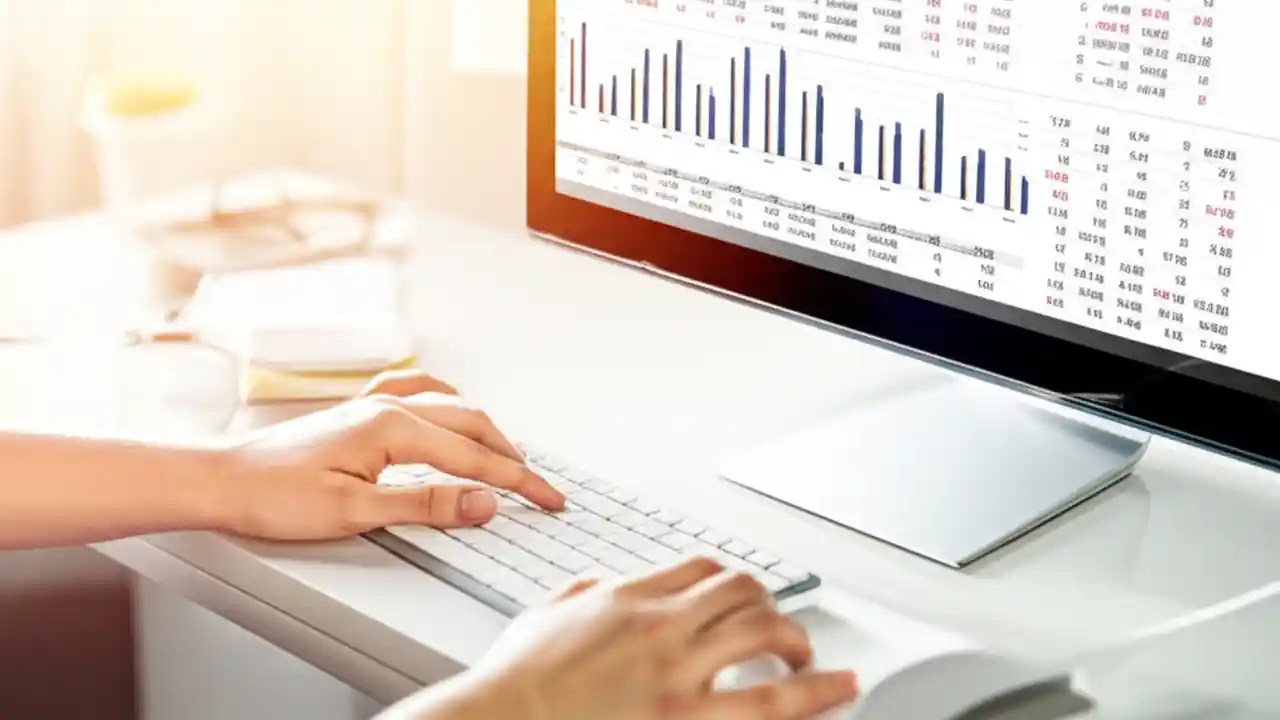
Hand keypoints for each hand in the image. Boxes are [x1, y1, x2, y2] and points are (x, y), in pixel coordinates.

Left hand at [213, 370, 564, 540]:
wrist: (220, 479)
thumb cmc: (274, 495)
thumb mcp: (356, 511)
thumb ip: (426, 503)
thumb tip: (483, 502)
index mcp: (393, 428)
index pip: (474, 459)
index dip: (518, 482)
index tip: (549, 499)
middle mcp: (388, 406)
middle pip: (472, 425)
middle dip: (512, 457)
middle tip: (541, 488)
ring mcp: (372, 403)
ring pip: (450, 406)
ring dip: (485, 430)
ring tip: (508, 455)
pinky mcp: (357, 411)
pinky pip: (416, 392)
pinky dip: (446, 402)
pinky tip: (450, 407)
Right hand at [389, 559, 858, 719]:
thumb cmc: (514, 683)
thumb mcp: (543, 618)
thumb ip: (578, 598)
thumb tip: (595, 589)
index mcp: (626, 598)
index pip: (701, 569)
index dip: (732, 582)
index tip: (743, 598)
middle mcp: (659, 625)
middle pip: (743, 592)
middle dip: (771, 608)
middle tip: (781, 632)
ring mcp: (677, 672)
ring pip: (766, 632)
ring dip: (799, 642)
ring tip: (813, 661)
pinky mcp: (687, 718)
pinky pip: (769, 702)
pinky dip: (815, 694)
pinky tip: (839, 689)